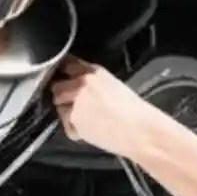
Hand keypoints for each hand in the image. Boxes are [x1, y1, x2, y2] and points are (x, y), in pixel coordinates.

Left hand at [50, 56, 164, 157]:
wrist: (139, 130)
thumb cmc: (134, 112)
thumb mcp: (115, 85)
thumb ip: (94, 82)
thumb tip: (78, 85)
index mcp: (94, 72)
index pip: (68, 65)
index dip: (64, 74)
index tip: (64, 80)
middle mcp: (81, 83)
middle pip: (57, 87)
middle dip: (63, 97)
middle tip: (77, 107)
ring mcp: (75, 101)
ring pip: (59, 107)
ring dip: (68, 114)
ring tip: (88, 121)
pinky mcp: (73, 119)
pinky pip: (66, 125)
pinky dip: (75, 130)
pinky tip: (91, 131)